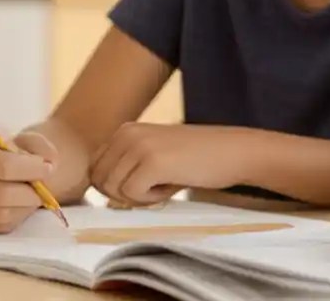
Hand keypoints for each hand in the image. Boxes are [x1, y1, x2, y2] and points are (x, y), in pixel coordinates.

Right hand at [0, 132, 57, 233]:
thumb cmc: (9, 153)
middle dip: (30, 192)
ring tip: (33, 195)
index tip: (48, 168)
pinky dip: (15, 217)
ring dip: (24, 206)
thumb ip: (40, 147)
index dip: (30, 169)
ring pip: (0, 214)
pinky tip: (18, 204)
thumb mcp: (25, 141)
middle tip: (44, 188)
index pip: (1, 165)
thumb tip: (48, 164)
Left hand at [89, 123, 247, 205]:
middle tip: (155, 186)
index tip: (145, 182)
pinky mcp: (152, 162)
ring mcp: (139, 146)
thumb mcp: (153, 154)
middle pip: (99, 181)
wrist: (234, 152)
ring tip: (166, 182)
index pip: (94, 168)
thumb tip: (98, 192)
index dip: (116, 185)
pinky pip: (131, 195)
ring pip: (112, 190)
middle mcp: (127, 133)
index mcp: (125, 130)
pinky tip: (172, 185)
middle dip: (123, 193)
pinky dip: (150, 199)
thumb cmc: (196, 159)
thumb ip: (126, 165)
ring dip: (138, 197)